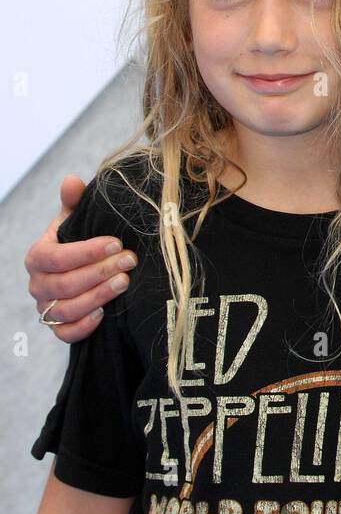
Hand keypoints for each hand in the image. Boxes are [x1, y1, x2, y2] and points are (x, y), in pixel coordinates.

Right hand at [25, 174, 137, 343]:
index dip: (86, 251)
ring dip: (98, 296)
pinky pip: (66, 333)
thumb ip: (74, 202)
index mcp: (38, 257)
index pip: (57, 257)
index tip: (116, 242)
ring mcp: (47, 309)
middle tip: (129, 260)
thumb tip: (72, 180)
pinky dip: (84, 326)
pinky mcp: (58, 328)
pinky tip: (105, 314)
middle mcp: (38, 285)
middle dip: (99, 272)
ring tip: (125, 281)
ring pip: (68, 309)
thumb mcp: (76, 220)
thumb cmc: (79, 242)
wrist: (80, 271)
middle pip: (65, 284)